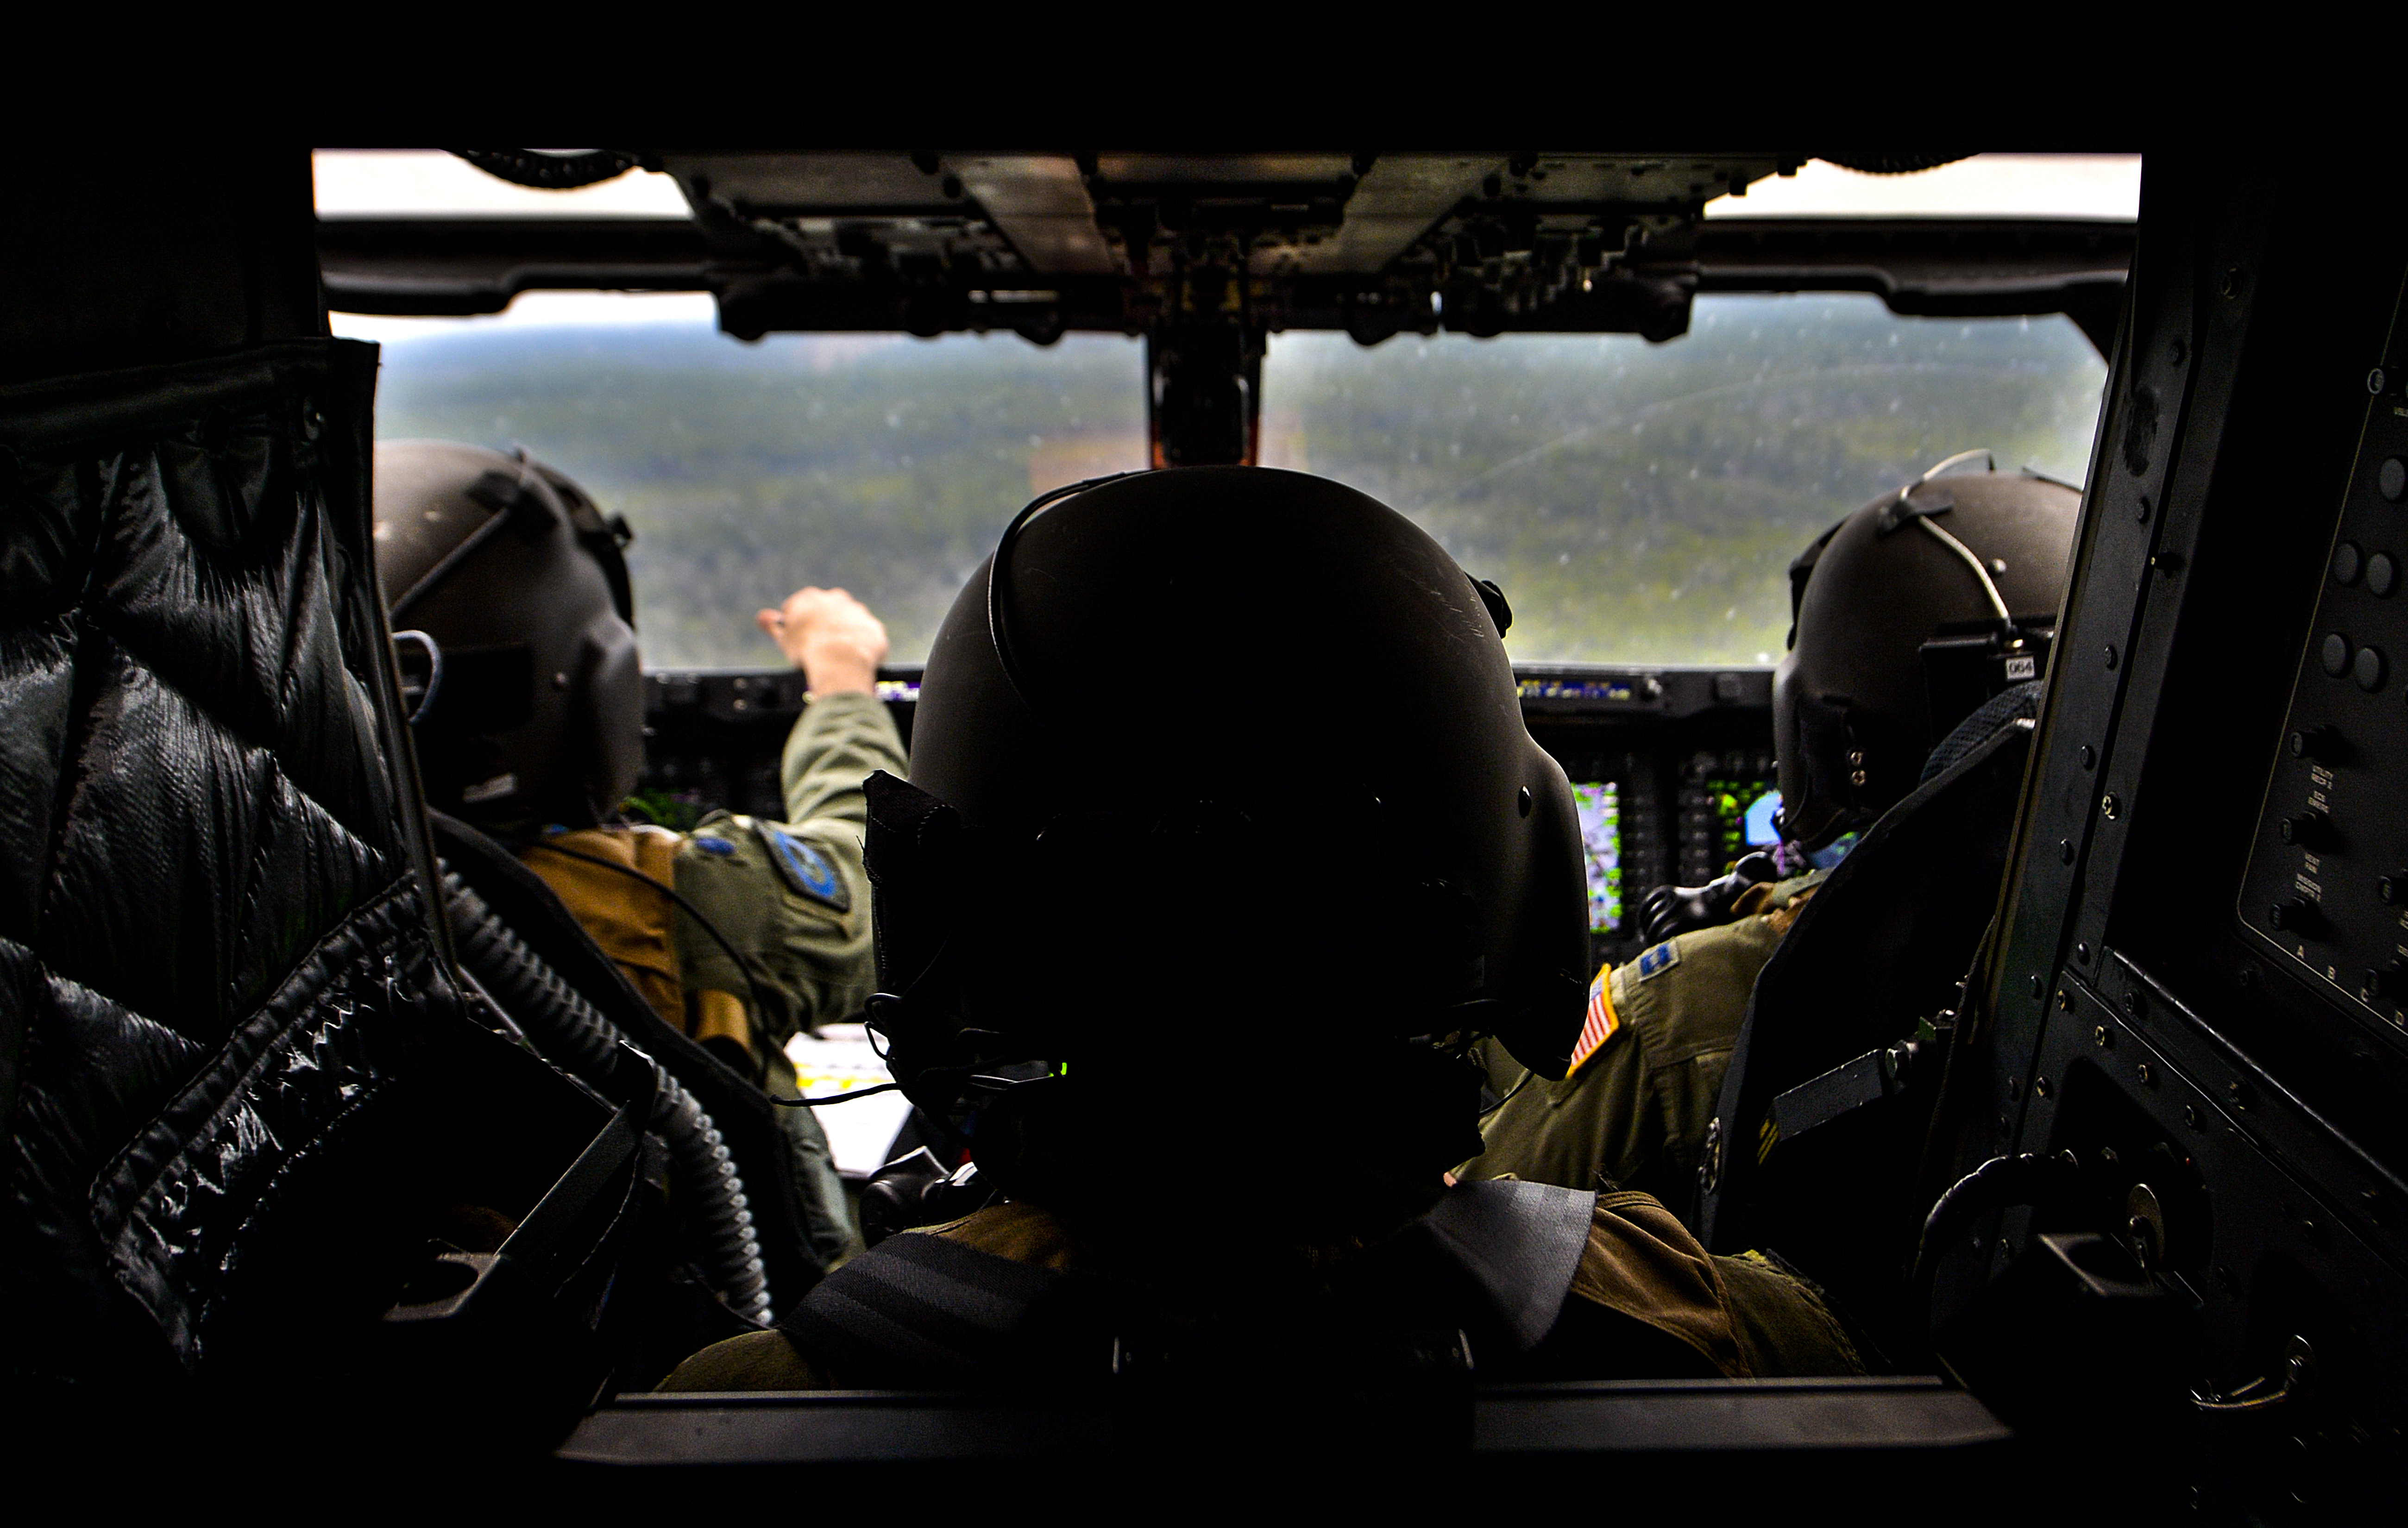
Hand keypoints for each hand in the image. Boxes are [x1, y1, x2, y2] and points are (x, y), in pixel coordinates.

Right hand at [757, 586, 887, 696]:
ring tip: (838, 656)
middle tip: (819, 649)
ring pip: (848, 623)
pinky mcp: (874, 628)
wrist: (840, 662)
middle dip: (824, 627)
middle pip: (827, 612)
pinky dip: (862, 647)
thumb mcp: (783, 639)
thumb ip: (772, 625)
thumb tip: (761, 617)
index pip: (799, 608)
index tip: (799, 641)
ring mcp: (857, 612)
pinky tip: (854, 660)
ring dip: (844, 636)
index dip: (798, 627)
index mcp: (809, 597)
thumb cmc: (807, 651)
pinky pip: (867, 637)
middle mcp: (835, 598)